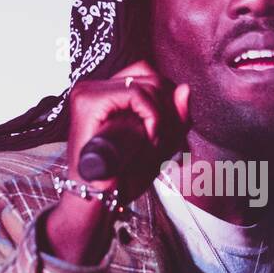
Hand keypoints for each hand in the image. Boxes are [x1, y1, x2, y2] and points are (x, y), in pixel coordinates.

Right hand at [45, 61, 189, 263]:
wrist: (100, 200)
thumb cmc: (124, 175)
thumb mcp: (160, 142)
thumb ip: (176, 118)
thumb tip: (185, 89)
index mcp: (106, 92)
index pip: (146, 72)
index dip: (166, 96)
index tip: (166, 128)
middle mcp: (94, 87)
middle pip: (150, 75)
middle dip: (168, 108)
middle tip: (163, 139)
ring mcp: (88, 92)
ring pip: (146, 84)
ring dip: (162, 115)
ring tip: (154, 143)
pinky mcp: (88, 101)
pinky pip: (136, 94)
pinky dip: (153, 116)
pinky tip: (150, 138)